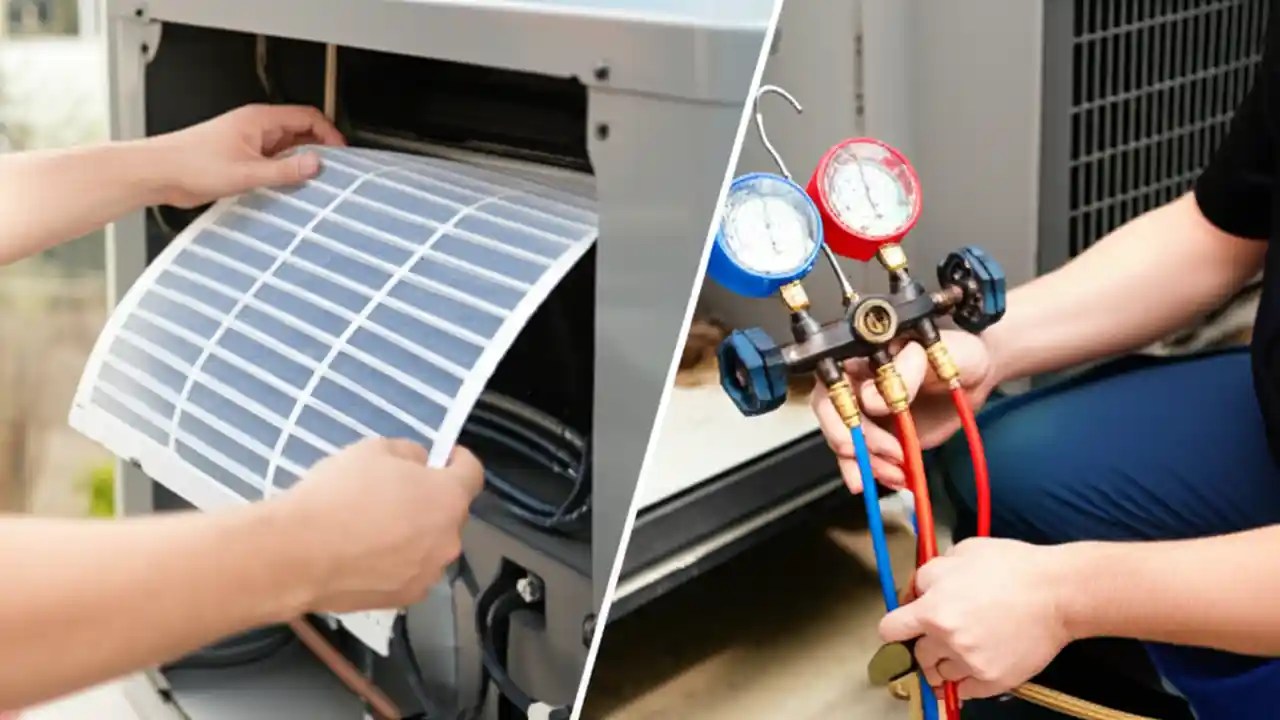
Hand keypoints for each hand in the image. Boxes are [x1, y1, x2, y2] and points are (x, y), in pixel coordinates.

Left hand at [148, 104, 345, 208]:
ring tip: (309, 186)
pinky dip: (282, 176)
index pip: (307, 117)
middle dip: (317, 151)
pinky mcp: (240, 162)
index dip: (329, 134)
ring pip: (286, 151)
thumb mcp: (246, 172)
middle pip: (300, 134)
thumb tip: (316, 165)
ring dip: (298, 167)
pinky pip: (271, 166)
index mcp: (259, 120)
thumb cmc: (189, 164)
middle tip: (330, 174)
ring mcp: (248, 145)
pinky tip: (285, 192)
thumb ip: (284, 170)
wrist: (158, 174)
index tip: (341, 155)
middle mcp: (255, 129)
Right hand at [273, 437, 482, 612]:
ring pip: (430, 546)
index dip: (458, 461)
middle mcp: (448, 541)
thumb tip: (419, 465)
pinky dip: (395, 563)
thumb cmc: (338, 494)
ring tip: (374, 529)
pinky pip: (409, 571)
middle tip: (395, 493)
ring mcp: (427, 575)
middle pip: (450, 513)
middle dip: (431, 500)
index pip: (473, 473)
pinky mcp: (403, 600)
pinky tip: (363, 557)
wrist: (296, 555)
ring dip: (414, 535)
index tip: (441, 458)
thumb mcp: (374, 450)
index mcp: (448, 499)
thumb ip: (409, 454)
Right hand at [809, 330, 997, 492]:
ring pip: (844, 441)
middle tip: (880, 452)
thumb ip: (906, 369)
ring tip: (895, 472)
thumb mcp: (935, 352)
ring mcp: (865, 412)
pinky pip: (864, 458)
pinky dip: (874, 473)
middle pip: (830, 413)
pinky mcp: (878, 435)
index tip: (869, 419)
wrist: (976, 378)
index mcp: (862, 356)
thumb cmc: (957, 353)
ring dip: (865, 463)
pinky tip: (893, 478)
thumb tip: (871, 400)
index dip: (840, 405)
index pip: (832, 380)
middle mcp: (856, 383)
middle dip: (849, 439)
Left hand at [880, 538, 1073, 698]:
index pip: (890, 630)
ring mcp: (970, 663)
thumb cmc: (1011, 566)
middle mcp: (946, 640)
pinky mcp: (994, 680)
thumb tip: (915, 592)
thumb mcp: (959, 553)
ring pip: (940, 674)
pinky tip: (975, 666)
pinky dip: (965, 682)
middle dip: (925, 643)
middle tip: (944, 634)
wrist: (1058, 591)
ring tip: (964, 648)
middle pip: (917, 654)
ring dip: (945, 664)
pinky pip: (965, 691)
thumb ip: (929, 575)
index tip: (904, 626)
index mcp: (932, 609)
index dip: (896, 626)